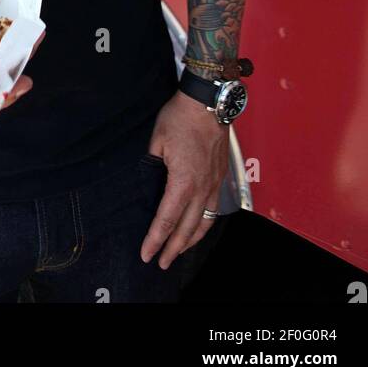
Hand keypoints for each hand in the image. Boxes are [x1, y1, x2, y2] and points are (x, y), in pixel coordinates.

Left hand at [139, 90, 229, 269]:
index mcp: (182, 182)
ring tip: (179, 252)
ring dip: (191, 241)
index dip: (155, 240)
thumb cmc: (180, 117)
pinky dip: (205, 223)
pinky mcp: (220, 177)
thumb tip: (148, 179)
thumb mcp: (156, 140)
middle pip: (187, 228)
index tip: (147, 254)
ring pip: (205, 222)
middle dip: (173, 249)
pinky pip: (214, 208)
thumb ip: (152, 164)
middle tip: (161, 263)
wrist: (208, 103)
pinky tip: (199, 226)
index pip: (166, 220)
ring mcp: (214, 183)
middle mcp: (201, 188)